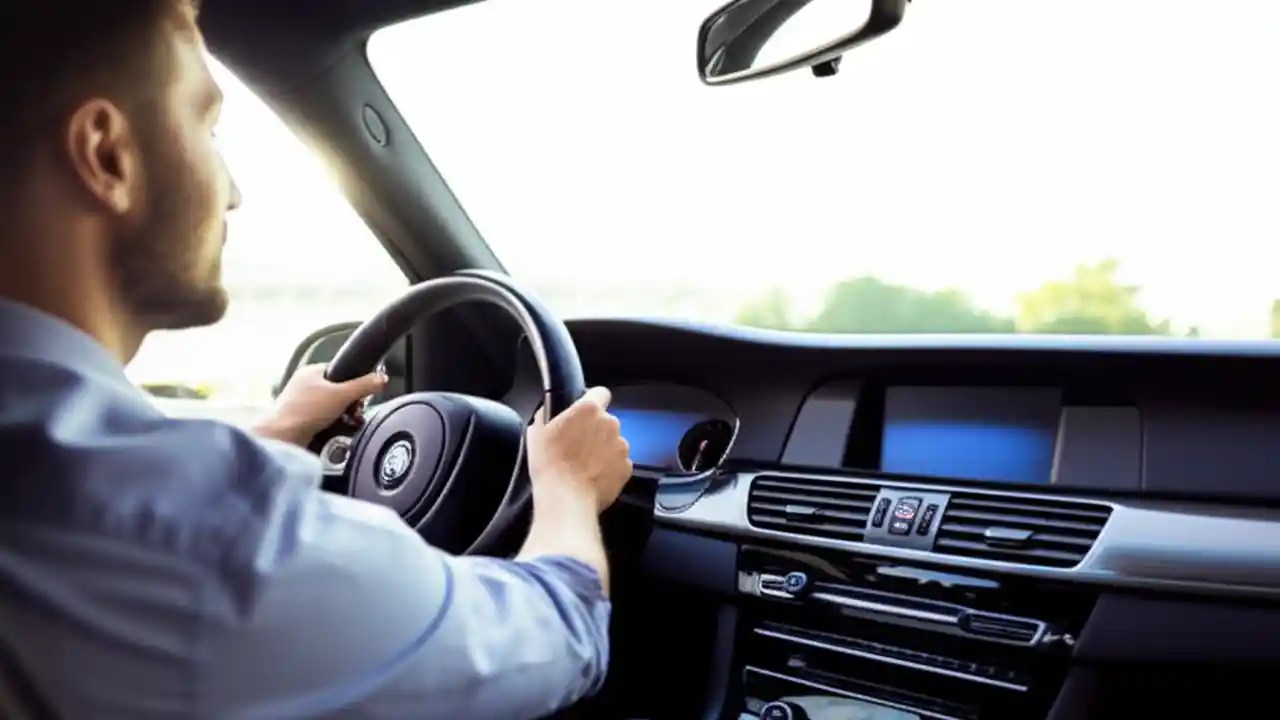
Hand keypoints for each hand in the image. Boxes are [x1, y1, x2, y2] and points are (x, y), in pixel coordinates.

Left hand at [252, 364, 387, 446]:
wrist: (282, 438)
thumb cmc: (305, 411)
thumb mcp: (342, 395)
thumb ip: (364, 386)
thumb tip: (381, 378)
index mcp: (311, 371)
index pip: (340, 370)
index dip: (354, 381)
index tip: (361, 395)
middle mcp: (305, 385)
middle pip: (339, 391)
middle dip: (351, 403)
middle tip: (355, 412)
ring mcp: (302, 404)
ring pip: (332, 407)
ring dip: (344, 416)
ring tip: (349, 423)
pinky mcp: (301, 421)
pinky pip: (324, 421)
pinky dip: (334, 426)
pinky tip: (338, 432)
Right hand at [526, 386, 632, 512]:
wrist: (566, 498)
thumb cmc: (550, 465)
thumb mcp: (537, 431)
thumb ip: (549, 415)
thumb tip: (550, 412)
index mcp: (588, 409)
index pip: (600, 392)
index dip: (593, 400)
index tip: (585, 412)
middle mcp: (610, 423)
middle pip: (606, 420)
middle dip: (595, 430)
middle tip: (578, 445)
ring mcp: (621, 446)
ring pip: (614, 442)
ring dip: (603, 449)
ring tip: (584, 465)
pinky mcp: (626, 467)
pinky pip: (618, 462)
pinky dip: (609, 468)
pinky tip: (592, 476)